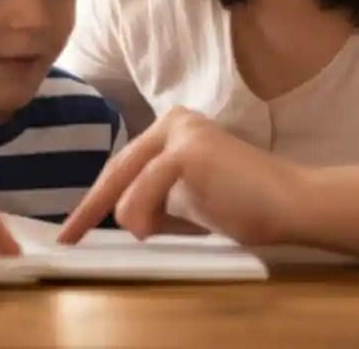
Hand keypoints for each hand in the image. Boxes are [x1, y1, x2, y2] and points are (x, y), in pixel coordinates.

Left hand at [58, 107, 302, 244]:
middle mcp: (172, 120)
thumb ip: (152, 200)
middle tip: (69, 238)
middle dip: (91, 209)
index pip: (123, 166)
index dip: (95, 199)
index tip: (73, 228)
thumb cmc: (242, 206)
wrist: (289, 204)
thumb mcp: (184, 202)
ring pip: (127, 187)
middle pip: (116, 170)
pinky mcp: (187, 149)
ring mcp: (179, 131)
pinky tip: (160, 226)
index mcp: (171, 128)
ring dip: (141, 220)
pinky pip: (143, 191)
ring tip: (173, 227)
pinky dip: (145, 215)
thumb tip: (118, 213)